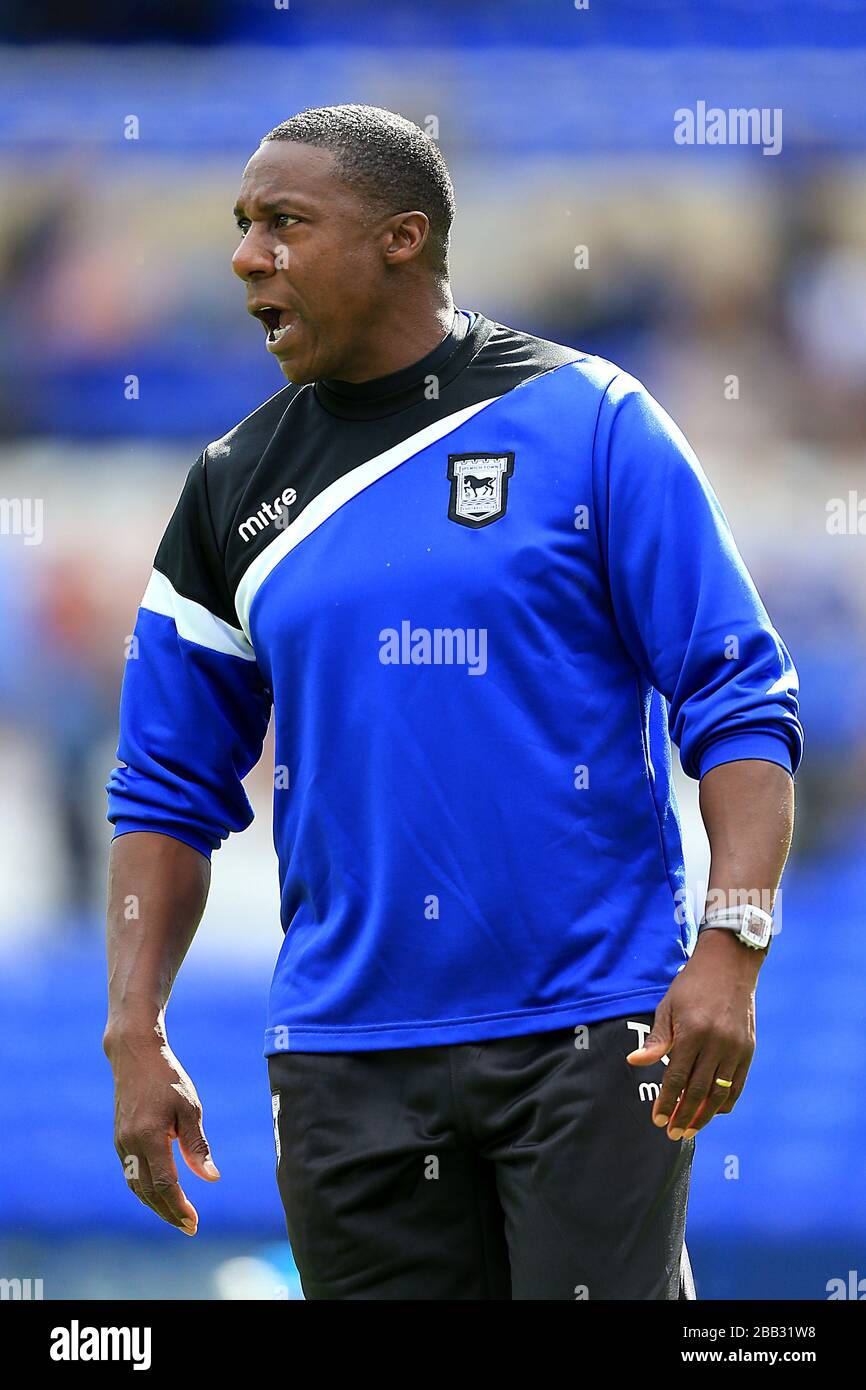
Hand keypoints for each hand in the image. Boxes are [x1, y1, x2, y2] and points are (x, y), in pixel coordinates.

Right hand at [104, 1029, 219, 1233]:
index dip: (178, 1206)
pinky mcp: (119, 1140)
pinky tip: (161, 1193)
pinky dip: (145, 1189)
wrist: (134, 1055)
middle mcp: (130, 1144)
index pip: (164, 1184)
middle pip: (147, 1192)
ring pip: (136, 1186)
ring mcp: (121, 1143)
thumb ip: (197, 1145)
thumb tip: (211, 1178)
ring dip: (155, 1205)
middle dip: (168, 1213)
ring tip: (177, 1216)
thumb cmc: (168, 1078)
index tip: (194, 1222)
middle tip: (189, 1227)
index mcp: (149, 1136)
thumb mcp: (190, 1108)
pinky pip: (131, 1174)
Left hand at [626, 928, 763, 1139]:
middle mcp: (717, 1043)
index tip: (658, 1120)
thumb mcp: (668, 1007)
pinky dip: (726, 1101)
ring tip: (691, 1129)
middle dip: (684, 1115)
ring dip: (705, 1115)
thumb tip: (635, 1062)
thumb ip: (656, 1039)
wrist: (729, 966)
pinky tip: (714, 1112)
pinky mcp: (748, 1049)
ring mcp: (735, 1047)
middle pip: (699, 1090)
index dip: (667, 1101)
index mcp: (693, 1032)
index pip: (677, 1077)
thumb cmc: (691, 986)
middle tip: (672, 1134)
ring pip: (720, 1092)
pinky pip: (738, 1084)